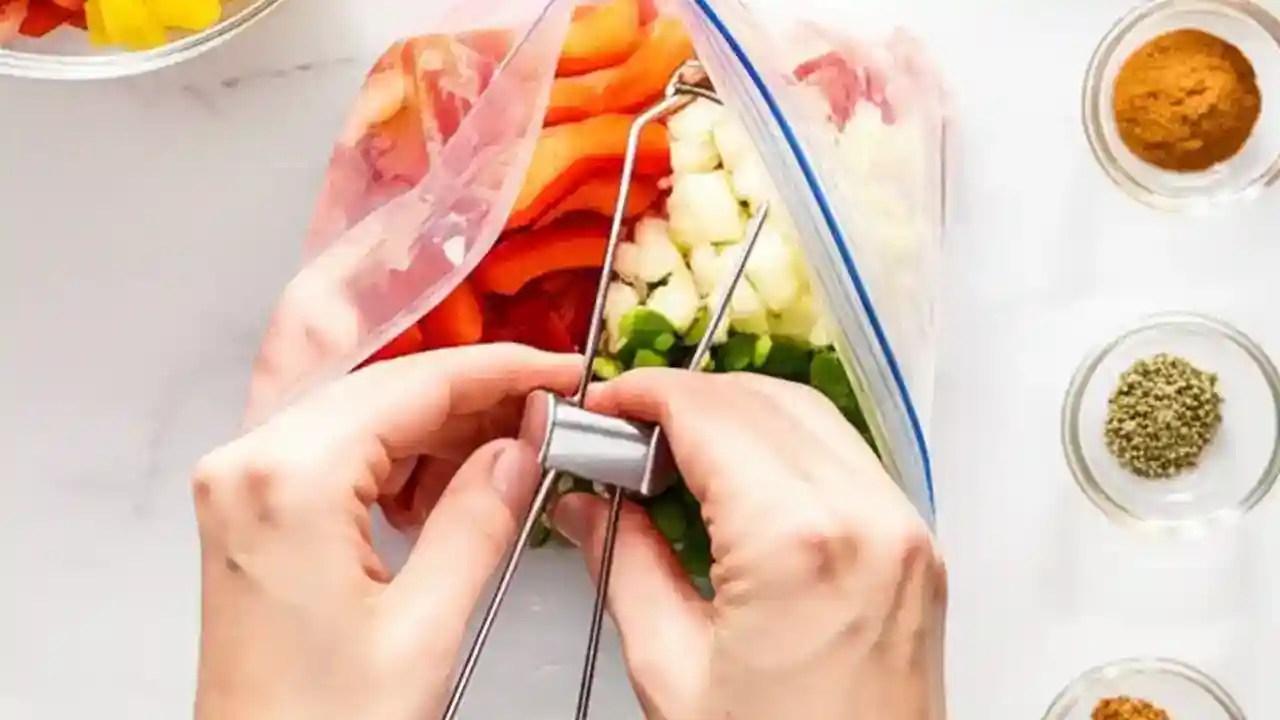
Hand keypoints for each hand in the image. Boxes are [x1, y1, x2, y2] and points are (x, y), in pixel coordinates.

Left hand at [193, 344, 579, 719]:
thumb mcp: (426, 628)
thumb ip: (479, 519)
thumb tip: (520, 446)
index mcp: (289, 481)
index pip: (413, 385)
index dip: (499, 371)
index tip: (558, 373)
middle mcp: (249, 466)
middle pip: (381, 387)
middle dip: (470, 394)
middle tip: (545, 413)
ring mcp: (240, 487)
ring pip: (357, 412)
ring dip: (434, 424)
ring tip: (506, 453)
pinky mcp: (249, 513)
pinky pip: (332, 449)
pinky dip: (393, 454)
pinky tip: (441, 486)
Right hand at [552, 369, 947, 719]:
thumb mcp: (671, 672)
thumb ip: (623, 564)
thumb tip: (587, 506)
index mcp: (796, 543)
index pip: (709, 414)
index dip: (645, 394)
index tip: (606, 403)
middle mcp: (867, 520)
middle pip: (763, 402)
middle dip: (688, 399)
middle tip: (628, 430)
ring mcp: (904, 532)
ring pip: (813, 417)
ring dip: (739, 414)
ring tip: (677, 452)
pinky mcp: (918, 551)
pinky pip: (848, 459)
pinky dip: (788, 446)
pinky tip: (742, 479)